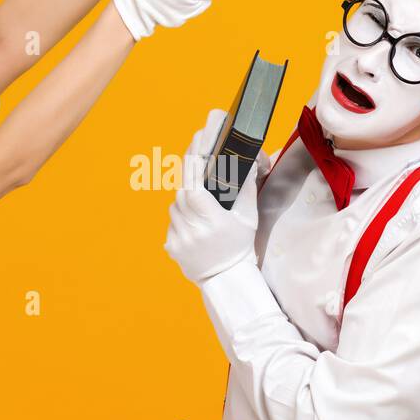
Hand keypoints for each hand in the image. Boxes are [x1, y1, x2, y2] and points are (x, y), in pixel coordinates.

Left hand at [164, 108, 262, 285]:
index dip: (194, 158)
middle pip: (183, 187)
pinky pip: (174, 221)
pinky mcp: (170, 244)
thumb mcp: (248, 218)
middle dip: (191, 172)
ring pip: (176, 204)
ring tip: (203, 203)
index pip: (194, 179)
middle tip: (199, 155)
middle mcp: (188, 224)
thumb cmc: (239, 246)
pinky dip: (183, 217)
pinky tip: (197, 224)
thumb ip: (246, 189)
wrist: (226, 280)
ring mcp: (177, 235)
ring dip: (187, 197)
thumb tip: (249, 162)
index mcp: (208, 215)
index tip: (198, 140)